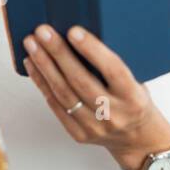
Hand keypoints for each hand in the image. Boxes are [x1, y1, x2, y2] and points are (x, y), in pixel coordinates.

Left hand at [22, 24, 169, 169]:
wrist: (137, 139)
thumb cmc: (134, 100)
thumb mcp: (136, 82)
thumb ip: (113, 65)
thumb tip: (80, 34)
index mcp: (134, 97)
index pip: (113, 70)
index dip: (92, 50)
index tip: (74, 30)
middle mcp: (114, 114)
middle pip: (80, 81)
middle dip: (58, 53)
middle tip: (42, 31)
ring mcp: (95, 127)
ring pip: (63, 93)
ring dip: (44, 66)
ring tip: (31, 44)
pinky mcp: (79, 134)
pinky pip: (55, 105)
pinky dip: (42, 83)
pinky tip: (32, 64)